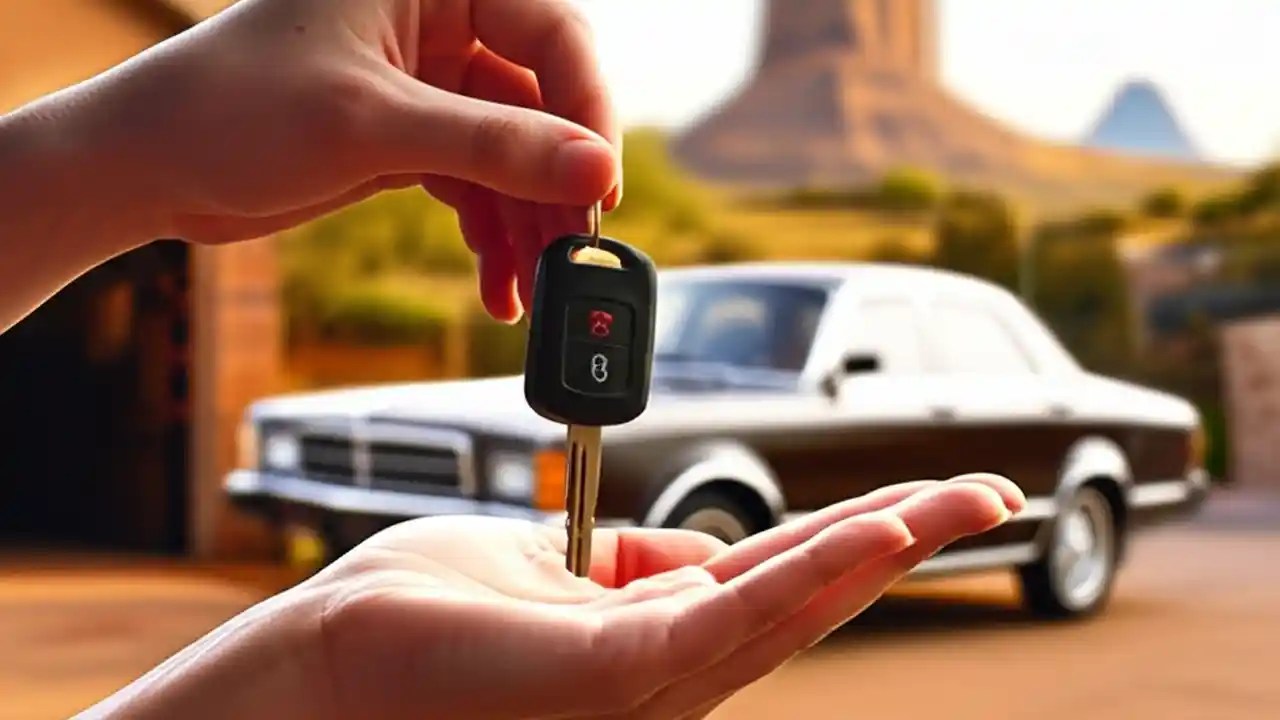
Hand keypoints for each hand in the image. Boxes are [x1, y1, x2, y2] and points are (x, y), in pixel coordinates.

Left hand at [34, 0, 618, 321]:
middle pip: (541, 101)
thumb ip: (492, 145)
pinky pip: (479, 183)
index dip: (586, 109)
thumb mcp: (372, 125)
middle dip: (555, 184)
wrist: (147, 167)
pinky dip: (493, 234)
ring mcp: (427, 82)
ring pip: (514, 152)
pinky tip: (499, 284)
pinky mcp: (411, 134)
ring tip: (531, 289)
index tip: (598, 183)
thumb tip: (593, 168)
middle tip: (571, 254)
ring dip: (527, 224)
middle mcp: (435, 22)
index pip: (552, 31)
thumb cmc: (230, 109)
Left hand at [92, 475, 1023, 718]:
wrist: (308, 674)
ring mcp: (646, 687)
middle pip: (804, 596)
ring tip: (966, 498)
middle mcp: (662, 674)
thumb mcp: (535, 569)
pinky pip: (734, 620)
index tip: (922, 500)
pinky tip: (883, 535)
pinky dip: (816, 575)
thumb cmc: (402, 623)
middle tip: (991, 492)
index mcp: (640, 638)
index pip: (770, 582)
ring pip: (791, 607)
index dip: (853, 541)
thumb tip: (690, 554)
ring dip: (884, 548)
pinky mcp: (616, 682)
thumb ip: (627, 563)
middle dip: (902, 542)